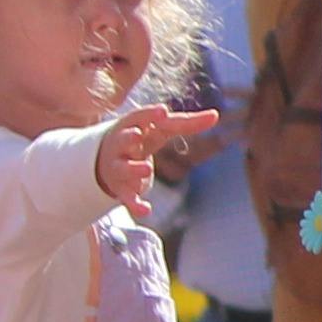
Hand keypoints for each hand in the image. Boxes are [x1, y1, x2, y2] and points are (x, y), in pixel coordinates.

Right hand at [94, 102, 220, 216]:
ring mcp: (119, 166)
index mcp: (134, 126)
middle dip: (129, 137)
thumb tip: (216, 115)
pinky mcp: (120, 187)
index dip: (150, 114)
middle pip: (123, 139)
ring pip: (123, 167)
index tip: (162, 111)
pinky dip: (134, 203)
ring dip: (134, 168)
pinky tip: (145, 210)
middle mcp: (122, 145)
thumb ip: (188, 123)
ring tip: (147, 169)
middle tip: (137, 136)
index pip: (141, 117)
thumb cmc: (142, 138)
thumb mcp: (161, 130)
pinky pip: (126, 196)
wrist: (106, 161)